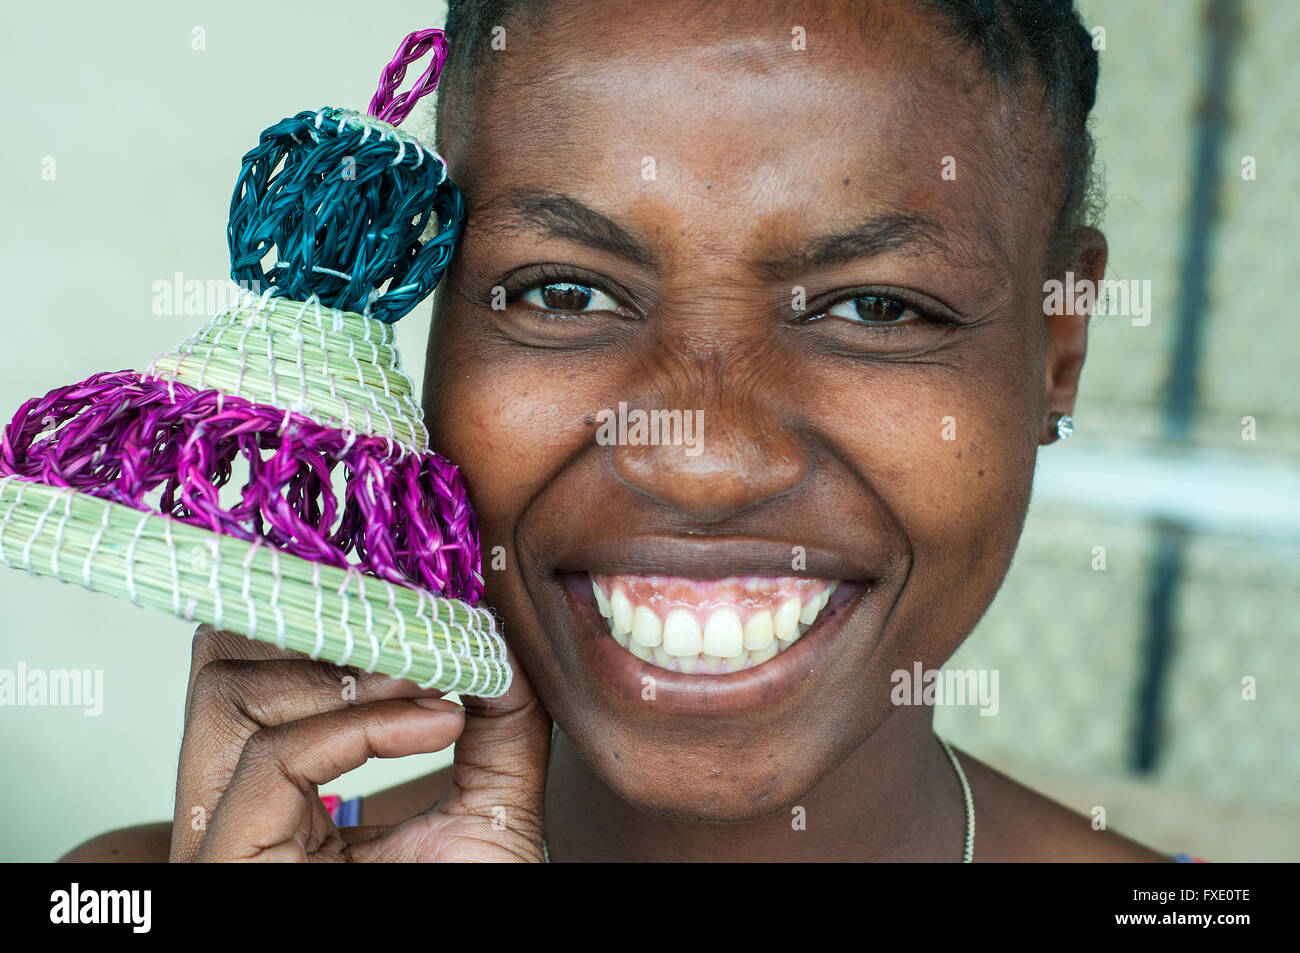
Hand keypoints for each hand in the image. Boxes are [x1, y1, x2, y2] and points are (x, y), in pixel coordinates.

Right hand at [171, 625, 550, 861]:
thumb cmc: (465, 920)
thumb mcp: (495, 812)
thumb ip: (498, 728)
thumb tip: (497, 645)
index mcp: (281, 798)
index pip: (258, 672)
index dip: (330, 619)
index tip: (421, 599)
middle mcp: (234, 813)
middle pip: (220, 669)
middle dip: (318, 630)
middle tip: (416, 629)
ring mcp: (223, 841)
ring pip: (229, 696)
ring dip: (346, 669)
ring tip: (435, 684)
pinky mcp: (228, 867)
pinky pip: (273, 756)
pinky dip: (362, 722)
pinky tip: (436, 723)